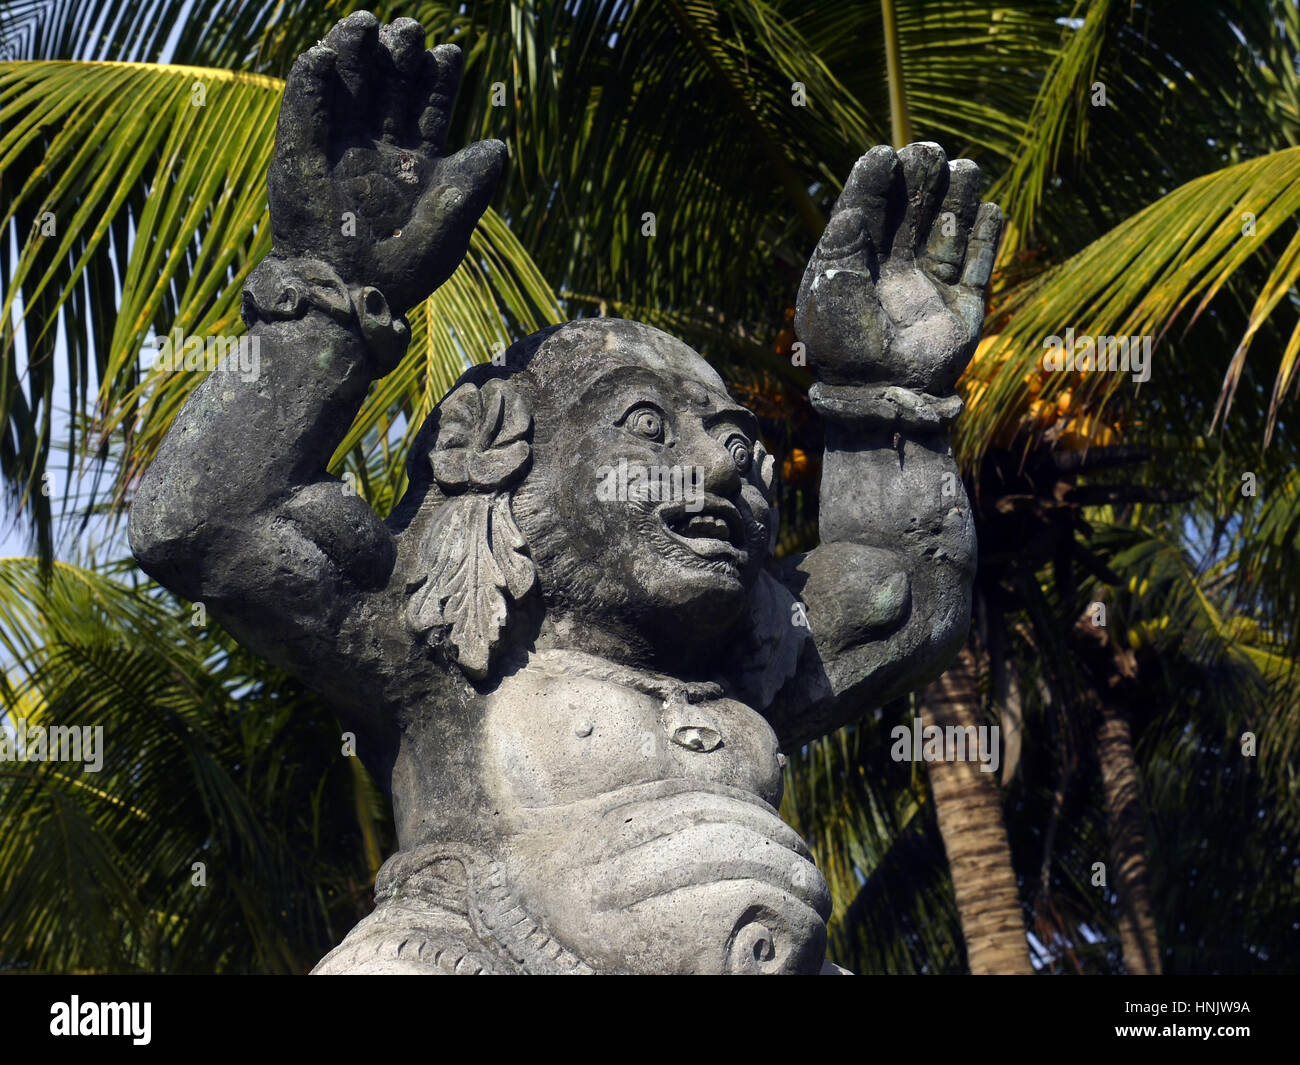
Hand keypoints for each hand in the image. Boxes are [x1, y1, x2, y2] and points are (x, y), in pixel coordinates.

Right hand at [267, 13, 505, 313]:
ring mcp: (338, 146)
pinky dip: (311, 79)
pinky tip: (327, 55)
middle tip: (409, 29)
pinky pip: (303, 107)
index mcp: (416, 163)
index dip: (439, 79)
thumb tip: (498, 145)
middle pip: (390, 86)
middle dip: (400, 55)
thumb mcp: (447, 233)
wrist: (351, 297)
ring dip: (355, 51)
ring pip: (347, 85)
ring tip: (367, 23)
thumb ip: (470, 189)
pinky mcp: (299, 153)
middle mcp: (378, 148)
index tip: (450, 52)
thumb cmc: (403, 272)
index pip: (429, 107)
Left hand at [794, 142, 1002, 392]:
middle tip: (928, 152)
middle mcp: (893, 270)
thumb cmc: (844, 350)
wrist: (881, 399)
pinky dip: (987, 236)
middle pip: (910, 213)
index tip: (883, 155)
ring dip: (956, 199)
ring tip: (965, 167)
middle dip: (920, 181)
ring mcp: (930, 286)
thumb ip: (841, 250)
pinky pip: (978, 266)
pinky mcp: (962, 306)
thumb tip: (853, 208)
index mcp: (855, 264)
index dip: (874, 183)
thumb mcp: (828, 298)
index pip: (866, 212)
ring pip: (947, 232)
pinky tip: (992, 208)